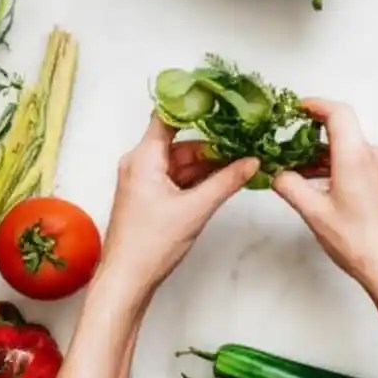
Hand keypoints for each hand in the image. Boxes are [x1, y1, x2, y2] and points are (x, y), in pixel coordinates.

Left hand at [99, 116, 258, 293]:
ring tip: (240, 159)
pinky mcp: (149, 198)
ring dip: (207, 162)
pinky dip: (198, 178)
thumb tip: (251, 162)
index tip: (219, 97)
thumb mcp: (195, 210)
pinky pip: (176, 178)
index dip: (192, 104)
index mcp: (143, 158)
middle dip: (211, 141)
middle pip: (179, 141)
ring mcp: (143, 181)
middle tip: (242, 137)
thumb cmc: (149, 245)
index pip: (167, 115)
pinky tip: (222, 179)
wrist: (126, 280)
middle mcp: (139, 164)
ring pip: (180, 161)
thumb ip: (226, 182)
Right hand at [272, 100, 377, 293]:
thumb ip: (290, 186)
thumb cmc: (358, 242)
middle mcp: (375, 155)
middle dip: (313, 137)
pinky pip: (361, 163)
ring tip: (299, 173)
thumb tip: (278, 174)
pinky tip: (322, 187)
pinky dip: (339, 167)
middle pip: (343, 132)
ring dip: (325, 156)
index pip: (338, 113)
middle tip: (288, 147)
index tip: (296, 109)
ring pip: (350, 149)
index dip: (315, 105)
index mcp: (356, 156)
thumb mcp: (314, 213)